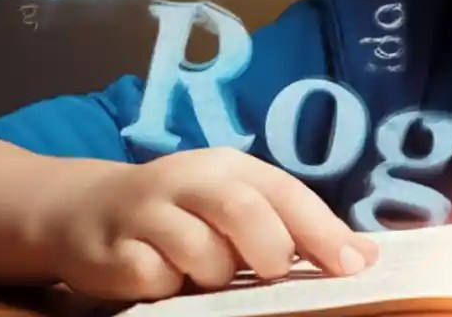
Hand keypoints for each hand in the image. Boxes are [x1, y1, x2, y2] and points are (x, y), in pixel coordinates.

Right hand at [40, 146, 378, 300]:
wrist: (86, 212)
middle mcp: (188, 179)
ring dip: (215, 274)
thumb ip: (295, 227)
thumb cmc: (183, 214)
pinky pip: (156, 279)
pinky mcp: (113, 250)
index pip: (286, 193)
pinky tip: (163, 276)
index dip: (323, 231)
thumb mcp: (238, 206)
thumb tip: (365, 256)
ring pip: (201, 253)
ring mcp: (146, 213)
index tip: (354, 266)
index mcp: (229, 166)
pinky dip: (170, 287)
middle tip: (272, 272)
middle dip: (269, 250)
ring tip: (204, 272)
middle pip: (243, 211)